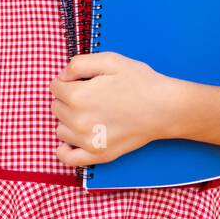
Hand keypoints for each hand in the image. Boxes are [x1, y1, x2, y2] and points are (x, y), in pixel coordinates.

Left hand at [50, 51, 182, 167]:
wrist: (165, 108)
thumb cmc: (140, 82)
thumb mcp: (110, 60)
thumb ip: (78, 64)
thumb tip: (61, 77)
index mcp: (78, 96)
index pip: (55, 86)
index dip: (68, 80)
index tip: (83, 81)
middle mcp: (78, 121)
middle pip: (56, 107)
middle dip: (68, 99)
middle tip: (91, 95)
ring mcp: (87, 141)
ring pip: (60, 129)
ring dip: (68, 121)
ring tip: (90, 114)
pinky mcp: (97, 155)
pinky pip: (67, 158)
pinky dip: (65, 149)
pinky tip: (75, 139)